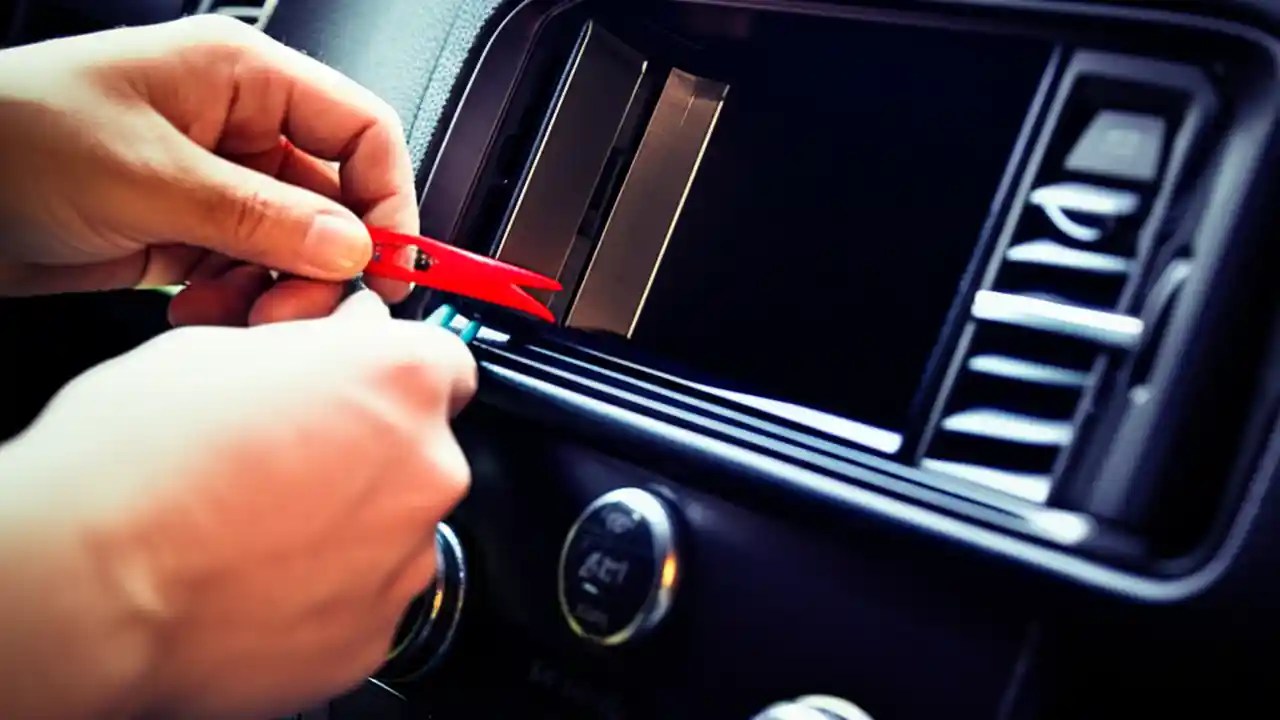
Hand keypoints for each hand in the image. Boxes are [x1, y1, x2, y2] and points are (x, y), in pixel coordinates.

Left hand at [0, 15, 418, 324]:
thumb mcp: (148, 176)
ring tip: (231, 313)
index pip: (360, 132)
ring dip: (275, 292)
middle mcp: (239, 129)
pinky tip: (195, 309)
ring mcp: (216, 184)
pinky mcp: (190, 231)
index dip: (388, 197)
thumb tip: (352, 246)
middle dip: (325, 263)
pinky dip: (236, 303)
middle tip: (301, 310)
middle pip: (335, 203)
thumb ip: (261, 216)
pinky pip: (249, 274)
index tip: (392, 261)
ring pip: (296, 249)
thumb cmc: (11, 136)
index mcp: (242, 79)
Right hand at [0, 291, 476, 718]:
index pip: (443, 362)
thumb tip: (341, 340)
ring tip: (257, 525)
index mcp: (401, 381)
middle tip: (287, 459)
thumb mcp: (219, 348)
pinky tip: (257, 576)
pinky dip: (327, 587)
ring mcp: (406, 560)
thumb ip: (313, 344)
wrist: (86, 585)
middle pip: (419, 448)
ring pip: (393, 526)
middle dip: (368, 449)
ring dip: (347, 521)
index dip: (393, 373)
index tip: (362, 386)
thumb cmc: (133, 462)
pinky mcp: (374, 635)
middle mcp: (426, 469)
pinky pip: (365, 596)